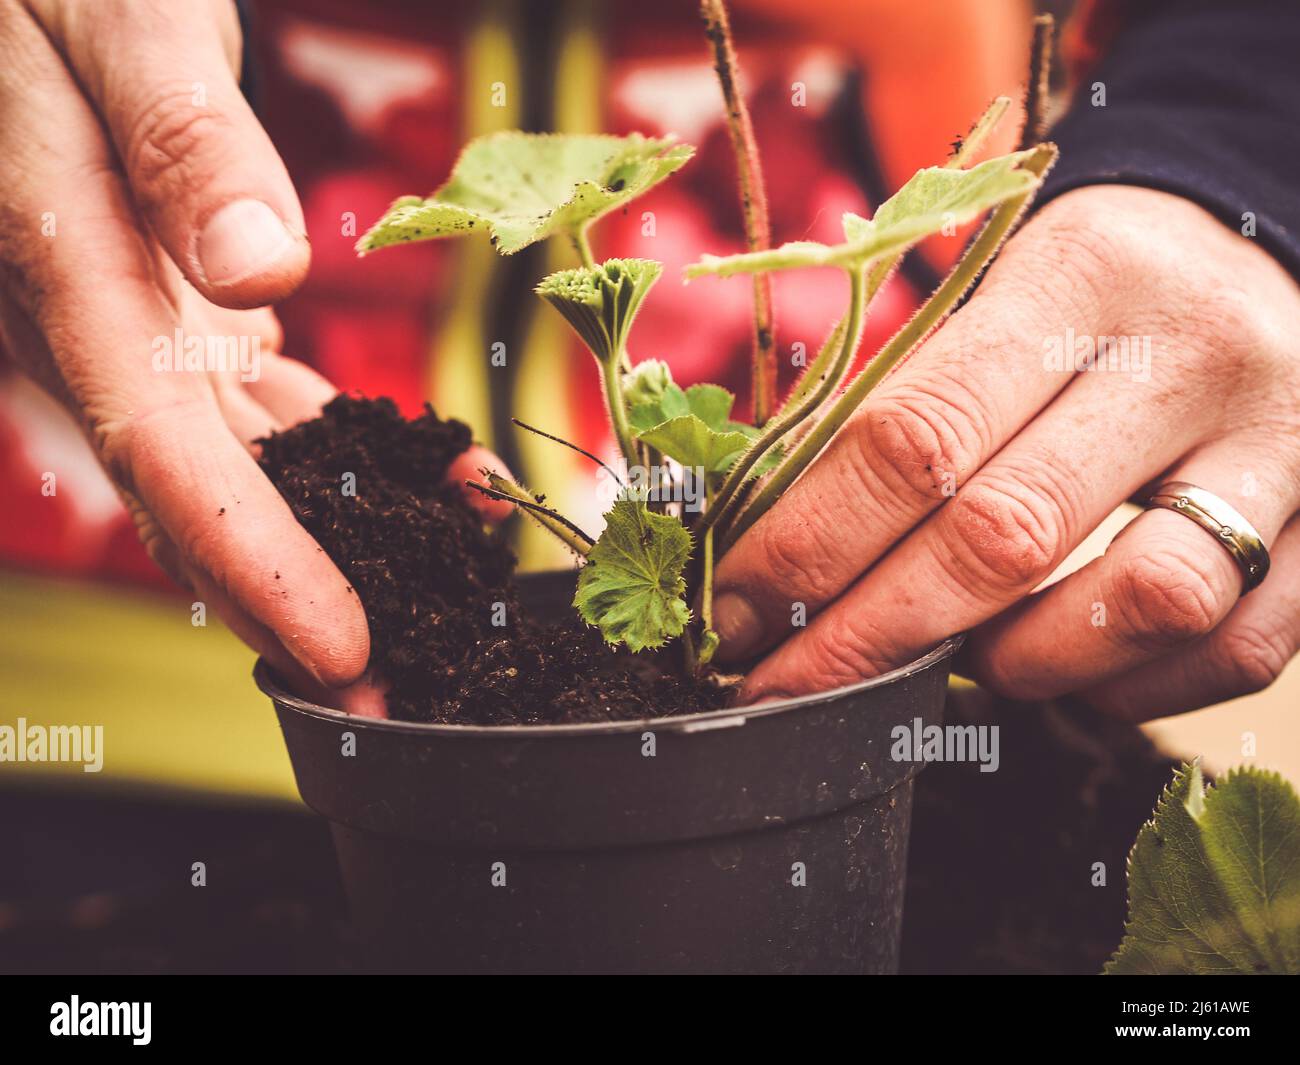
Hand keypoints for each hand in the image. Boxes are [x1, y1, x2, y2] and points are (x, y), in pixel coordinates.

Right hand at [0, 0, 504, 696]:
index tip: (337, 649)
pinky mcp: (186, 311)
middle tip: (387, 693)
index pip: (168, 451)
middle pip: (203, 495)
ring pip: (241, 467)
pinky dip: (349, 452)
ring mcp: (144, 325)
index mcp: (71, 271)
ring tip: (429, 606)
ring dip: (334, 543)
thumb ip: (178, 134)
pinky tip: (430, 479)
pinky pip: (268, 406)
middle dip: (294, 602)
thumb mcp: (121, 19)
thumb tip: (256, 265)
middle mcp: (103, 325)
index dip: (254, 561)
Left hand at [713, 185, 1299, 720]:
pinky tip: (1063, 672)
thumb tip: (778, 551)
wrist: (1259, 247)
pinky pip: (1234, 649)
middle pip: (1004, 535)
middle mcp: (1191, 358)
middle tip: (786, 686)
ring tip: (950, 660)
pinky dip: (1129, 689)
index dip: (807, 544)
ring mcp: (1285, 444)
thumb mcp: (996, 299)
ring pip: (1141, 604)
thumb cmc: (1092, 290)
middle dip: (868, 636)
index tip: (737, 611)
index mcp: (1077, 279)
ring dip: (1016, 663)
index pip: (915, 437)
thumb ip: (904, 409)